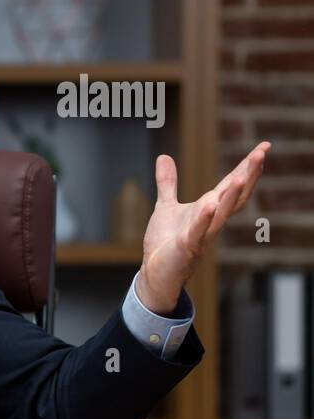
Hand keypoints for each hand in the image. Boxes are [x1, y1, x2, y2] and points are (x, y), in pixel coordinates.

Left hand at [137, 141, 270, 314]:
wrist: (156, 271)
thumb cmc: (165, 242)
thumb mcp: (166, 206)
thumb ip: (168, 183)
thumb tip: (164, 156)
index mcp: (208, 208)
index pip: (232, 184)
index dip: (247, 166)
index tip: (263, 147)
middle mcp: (211, 219)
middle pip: (235, 195)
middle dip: (248, 175)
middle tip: (261, 154)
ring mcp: (202, 234)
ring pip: (222, 213)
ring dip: (232, 195)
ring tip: (242, 176)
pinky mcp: (187, 246)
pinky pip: (198, 231)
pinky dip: (204, 218)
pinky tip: (210, 205)